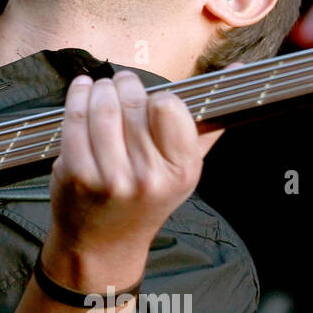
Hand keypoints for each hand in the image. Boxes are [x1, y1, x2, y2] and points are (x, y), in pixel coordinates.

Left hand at [44, 69, 225, 292]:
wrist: (105, 243)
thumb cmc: (146, 198)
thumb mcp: (183, 169)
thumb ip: (207, 123)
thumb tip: (237, 70)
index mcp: (182, 171)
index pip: (170, 107)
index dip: (157, 96)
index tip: (150, 98)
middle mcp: (148, 177)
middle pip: (132, 103)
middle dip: (124, 84)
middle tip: (120, 82)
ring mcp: (110, 177)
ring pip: (102, 107)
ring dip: (99, 88)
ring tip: (100, 86)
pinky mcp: (77, 174)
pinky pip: (75, 120)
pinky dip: (77, 96)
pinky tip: (81, 89)